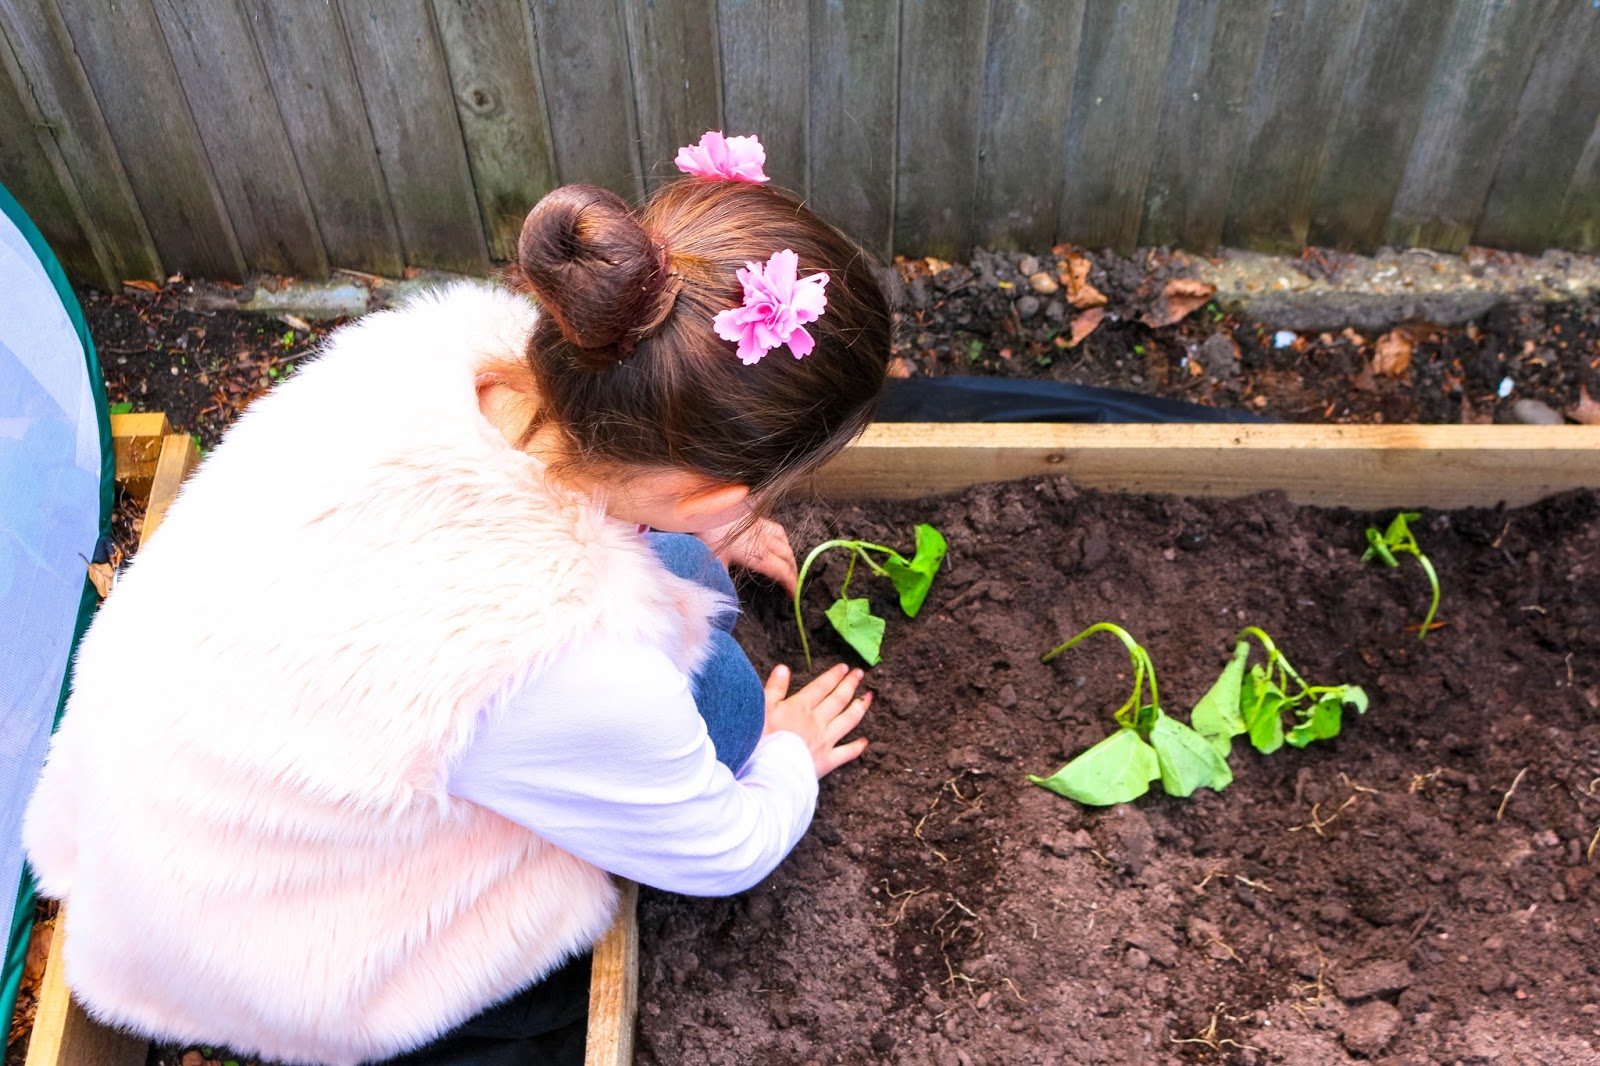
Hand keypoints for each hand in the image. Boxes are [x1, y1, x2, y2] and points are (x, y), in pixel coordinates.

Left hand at [699, 517, 797, 593]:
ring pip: (784, 541)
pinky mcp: (755, 517)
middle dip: (793, 571)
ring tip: (789, 565)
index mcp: (758, 554)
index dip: (791, 584)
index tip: (794, 595)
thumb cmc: (708, 535)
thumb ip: (724, 581)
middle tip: (793, 583)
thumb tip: (728, 600)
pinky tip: (777, 541)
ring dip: (789, 555)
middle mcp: (764, 540)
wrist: (706, 506)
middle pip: (787, 557)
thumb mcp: (715, 563)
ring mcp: (760, 526)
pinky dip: (782, 539)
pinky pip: (776, 528)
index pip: (781, 571)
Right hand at [762, 663, 869, 777]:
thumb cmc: (760, 738)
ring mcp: (824, 741)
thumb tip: (783, 668)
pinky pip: (847, 753)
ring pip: (848, 720)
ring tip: (868, 696)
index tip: (844, 667)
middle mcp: (817, 721)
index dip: (833, 675)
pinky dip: (857, 747)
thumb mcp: (762, 708)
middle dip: (850, 684)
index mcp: (801, 707)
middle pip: (838, 699)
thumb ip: (774, 688)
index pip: (821, 687)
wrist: (767, 770)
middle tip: (859, 673)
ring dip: (859, 707)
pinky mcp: (827, 761)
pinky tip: (865, 741)